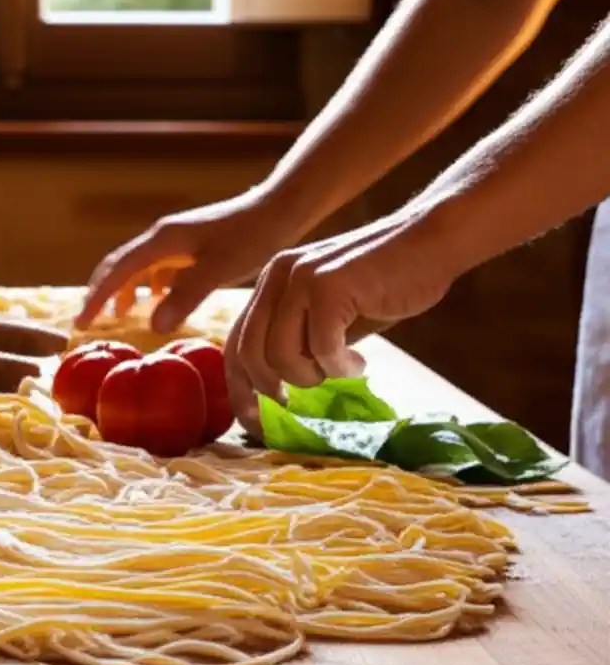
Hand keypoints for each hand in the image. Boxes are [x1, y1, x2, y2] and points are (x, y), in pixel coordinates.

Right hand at [75, 189, 311, 332]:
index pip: (117, 270)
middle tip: (86, 321)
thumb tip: (152, 325)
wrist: (278, 209)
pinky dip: (146, 285)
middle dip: (100, 292)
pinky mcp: (188, 244)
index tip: (81, 323)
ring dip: (122, 289)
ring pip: (136, 265)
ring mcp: (174, 239)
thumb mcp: (219, 270)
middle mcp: (161, 237)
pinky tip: (154, 300)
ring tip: (115, 315)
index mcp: (162, 240)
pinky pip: (156, 266)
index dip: (96, 298)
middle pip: (119, 264)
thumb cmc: (251, 237)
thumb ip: (185, 297)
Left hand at [225, 212, 458, 432]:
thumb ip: (300, 342)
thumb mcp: (328, 315)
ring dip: (312, 376)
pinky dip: (339, 366)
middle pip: (249, 354)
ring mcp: (300, 277)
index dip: (239, 389)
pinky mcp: (328, 284)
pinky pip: (321, 347)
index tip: (255, 421)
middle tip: (300, 406)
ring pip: (281, 355)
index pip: (235, 344)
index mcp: (270, 283)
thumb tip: (275, 394)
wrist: (429, 243)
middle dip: (271, 391)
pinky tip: (359, 361)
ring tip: (341, 368)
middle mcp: (277, 276)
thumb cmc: (383, 285)